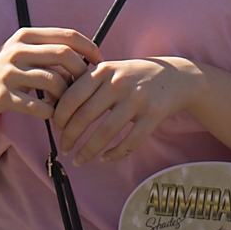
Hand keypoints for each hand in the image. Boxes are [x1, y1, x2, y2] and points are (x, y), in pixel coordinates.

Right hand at [0, 28, 99, 122]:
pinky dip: (50, 110)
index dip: (89, 48)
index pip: (68, 36)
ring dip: (66, 95)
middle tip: (86, 85)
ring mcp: (10, 73)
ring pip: (54, 81)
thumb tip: (87, 59)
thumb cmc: (8, 67)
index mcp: (27, 36)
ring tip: (66, 102)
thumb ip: (51, 49)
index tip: (99, 61)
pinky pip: (38, 105)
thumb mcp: (24, 49)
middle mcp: (18, 50)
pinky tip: (51, 112)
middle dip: (82, 71)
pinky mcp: (4, 96)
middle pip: (64, 55)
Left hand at [50, 56, 202, 164]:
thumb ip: (88, 82)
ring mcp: (137, 99)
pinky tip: (105, 158)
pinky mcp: (153, 114)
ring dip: (88, 151)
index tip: (56, 128)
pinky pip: (130, 141)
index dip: (60, 116)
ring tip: (78, 160)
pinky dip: (115, 154)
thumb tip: (54, 102)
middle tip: (64, 148)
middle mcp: (119, 83)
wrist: (176, 76)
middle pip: (85, 116)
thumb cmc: (135, 76)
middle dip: (70, 137)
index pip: (72, 96)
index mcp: (104, 70)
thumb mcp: (111, 69)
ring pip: (105, 132)